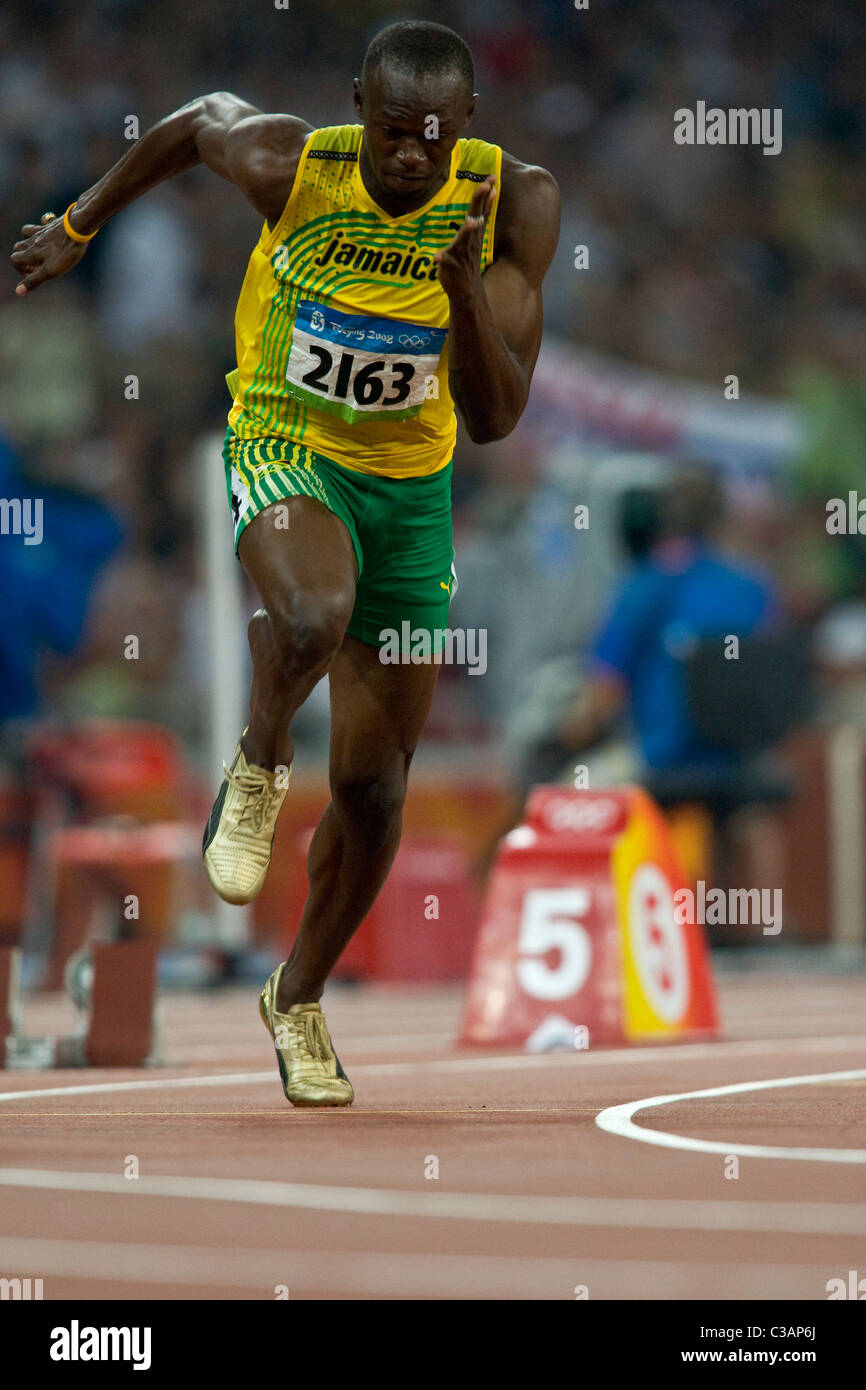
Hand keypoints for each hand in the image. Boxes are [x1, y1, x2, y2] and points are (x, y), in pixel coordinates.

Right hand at [11, 212, 88, 295]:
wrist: (78, 229)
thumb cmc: (65, 253)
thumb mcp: (50, 272)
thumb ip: (34, 281)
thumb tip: (18, 292)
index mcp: (31, 253)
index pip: (15, 260)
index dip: (21, 269)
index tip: (34, 274)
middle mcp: (33, 241)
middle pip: (18, 247)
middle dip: (23, 257)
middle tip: (37, 265)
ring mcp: (42, 231)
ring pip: (26, 233)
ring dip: (29, 241)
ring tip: (40, 250)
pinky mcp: (51, 224)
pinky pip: (42, 222)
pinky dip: (42, 225)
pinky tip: (49, 231)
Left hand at [433, 178, 495, 299]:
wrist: (466, 290)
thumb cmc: (467, 259)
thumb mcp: (475, 235)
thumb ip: (481, 215)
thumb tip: (492, 192)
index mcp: (474, 234)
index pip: (481, 211)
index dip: (486, 195)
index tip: (491, 179)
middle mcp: (470, 241)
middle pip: (476, 218)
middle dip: (481, 202)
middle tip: (487, 187)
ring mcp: (461, 253)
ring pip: (464, 240)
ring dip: (467, 232)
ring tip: (472, 223)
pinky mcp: (451, 266)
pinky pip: (446, 262)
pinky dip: (442, 259)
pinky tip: (437, 257)